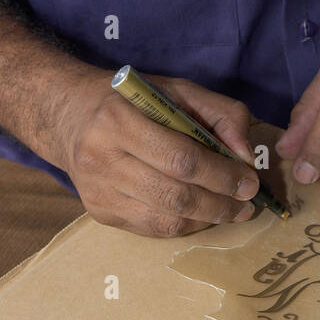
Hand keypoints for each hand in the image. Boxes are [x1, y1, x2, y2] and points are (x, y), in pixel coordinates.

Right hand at [54, 69, 259, 236]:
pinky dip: (184, 226)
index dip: (221, 175)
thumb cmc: (131, 99)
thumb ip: (220, 113)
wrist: (69, 115)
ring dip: (206, 220)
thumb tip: (246, 156)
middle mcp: (101, 159)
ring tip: (231, 211)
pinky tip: (201, 214)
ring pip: (164, 221)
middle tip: (247, 204)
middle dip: (220, 204)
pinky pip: (151, 229)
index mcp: (119, 120)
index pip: (181, 158)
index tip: (250, 181)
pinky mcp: (98, 213)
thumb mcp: (177, 89)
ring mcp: (97, 191)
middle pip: (174, 196)